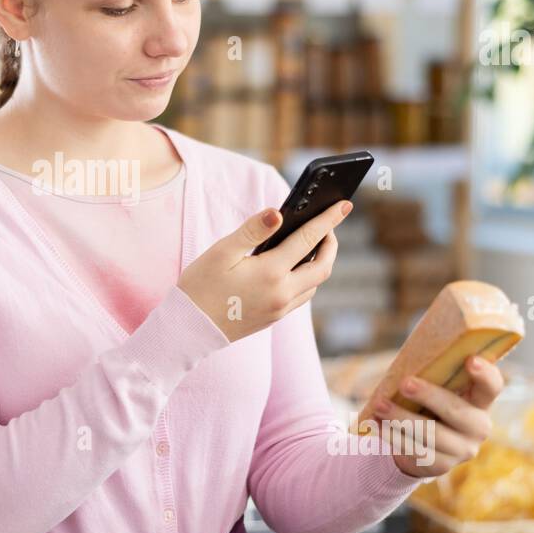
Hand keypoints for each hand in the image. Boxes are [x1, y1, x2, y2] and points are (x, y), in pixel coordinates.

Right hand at [177, 200, 350, 343]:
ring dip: (320, 263)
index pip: (309, 240)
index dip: (328, 220)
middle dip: (330, 244)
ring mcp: (279, 309)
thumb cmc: (200, 286)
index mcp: (270, 272)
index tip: (345, 204)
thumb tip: (279, 212)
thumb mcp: (222, 252)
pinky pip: (301, 297)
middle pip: (323, 267)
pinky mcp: (273, 318)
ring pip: (314, 284)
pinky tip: (294, 269)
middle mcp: (282, 293)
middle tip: (328, 227)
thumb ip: (252, 230)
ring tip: (312, 245)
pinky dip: (306, 280)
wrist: (188, 328)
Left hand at [375, 355, 506, 478]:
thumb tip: (409, 361)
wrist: (421, 443)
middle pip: (457, 411)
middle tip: (405, 383)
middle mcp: (478, 427)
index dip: (485, 374)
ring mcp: (462, 449)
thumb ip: (433, 377)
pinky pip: (417, 451)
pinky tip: (377, 425)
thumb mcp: (435, 388)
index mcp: (480, 401)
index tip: (471, 359)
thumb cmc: (427, 403)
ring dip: (402, 418)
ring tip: (379, 405)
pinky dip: (394, 436)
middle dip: (430, 396)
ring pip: (432, 434)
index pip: (491, 386)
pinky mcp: (442, 466)